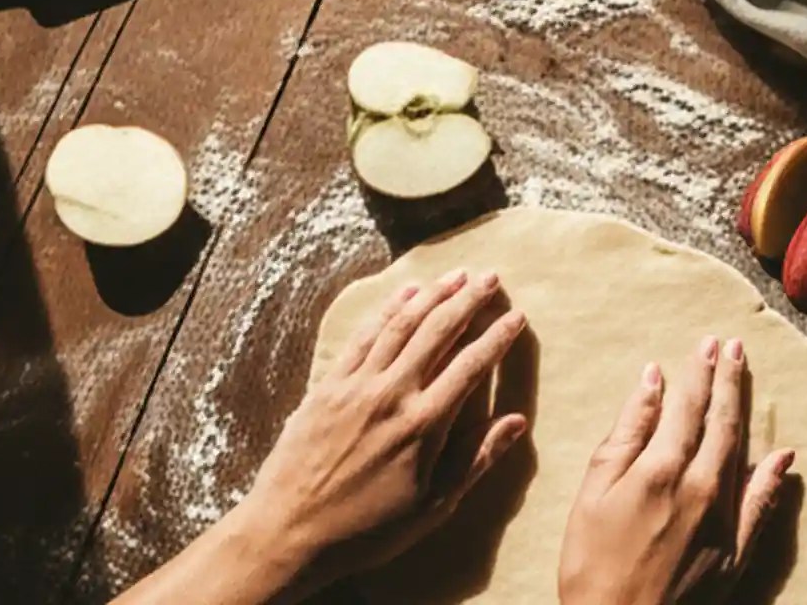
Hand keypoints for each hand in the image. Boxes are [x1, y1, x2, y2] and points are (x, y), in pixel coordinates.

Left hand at [245, 268, 528, 571]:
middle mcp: (391, 394)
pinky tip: (404, 294)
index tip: (516, 315)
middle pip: (437, 331)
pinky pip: (363, 336)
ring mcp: (356, 385)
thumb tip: (515, 421)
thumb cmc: (368, 529)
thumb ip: (477, 458)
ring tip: (455, 275)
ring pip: (400, 324)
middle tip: (491, 277)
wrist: (290, 532)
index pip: (471, 366)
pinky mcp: (328, 385)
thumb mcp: (434, 505)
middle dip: (468, 300)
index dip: (497, 337)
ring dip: (431, 294)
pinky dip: (386, 309)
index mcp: (424, 425)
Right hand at [558, 337, 794, 604]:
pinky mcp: (736, 550)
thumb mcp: (594, 492)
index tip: (707, 344)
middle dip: (727, 380)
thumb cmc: (592, 563)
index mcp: (662, 469)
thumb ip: (627, 435)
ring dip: (744, 411)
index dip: (698, 372)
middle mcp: (701, 487)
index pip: (687, 406)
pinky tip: (784, 455)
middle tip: (734, 346)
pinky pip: (762, 504)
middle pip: (721, 422)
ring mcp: (724, 519)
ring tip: (745, 378)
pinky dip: (773, 477)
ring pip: (742, 452)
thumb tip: (652, 383)